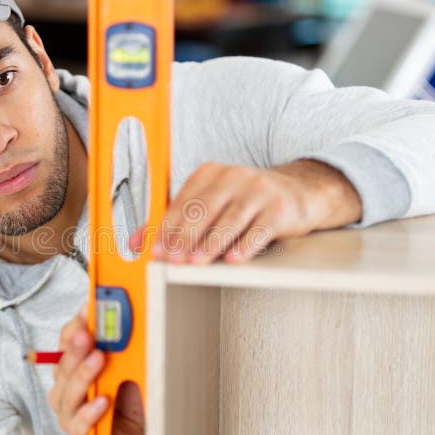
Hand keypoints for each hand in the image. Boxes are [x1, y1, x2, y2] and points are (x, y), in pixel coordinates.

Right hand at [48, 306, 143, 434]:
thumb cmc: (125, 401)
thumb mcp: (126, 369)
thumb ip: (120, 348)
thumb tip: (126, 318)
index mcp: (73, 366)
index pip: (65, 342)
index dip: (75, 326)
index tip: (88, 311)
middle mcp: (65, 388)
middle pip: (63, 365)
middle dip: (76, 348)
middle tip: (89, 336)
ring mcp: (69, 413)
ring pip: (67, 393)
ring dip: (83, 375)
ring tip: (98, 361)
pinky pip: (79, 423)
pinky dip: (90, 411)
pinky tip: (103, 400)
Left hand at [129, 160, 361, 263]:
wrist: (298, 192)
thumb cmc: (246, 203)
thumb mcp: (211, 205)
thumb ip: (175, 221)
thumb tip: (135, 243)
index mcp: (211, 173)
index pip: (183, 201)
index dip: (167, 227)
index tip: (155, 251)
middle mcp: (234, 176)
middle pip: (204, 209)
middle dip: (185, 237)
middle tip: (171, 260)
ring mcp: (260, 190)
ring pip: (230, 219)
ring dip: (211, 243)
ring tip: (195, 262)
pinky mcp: (281, 208)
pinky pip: (261, 229)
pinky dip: (246, 245)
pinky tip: (233, 259)